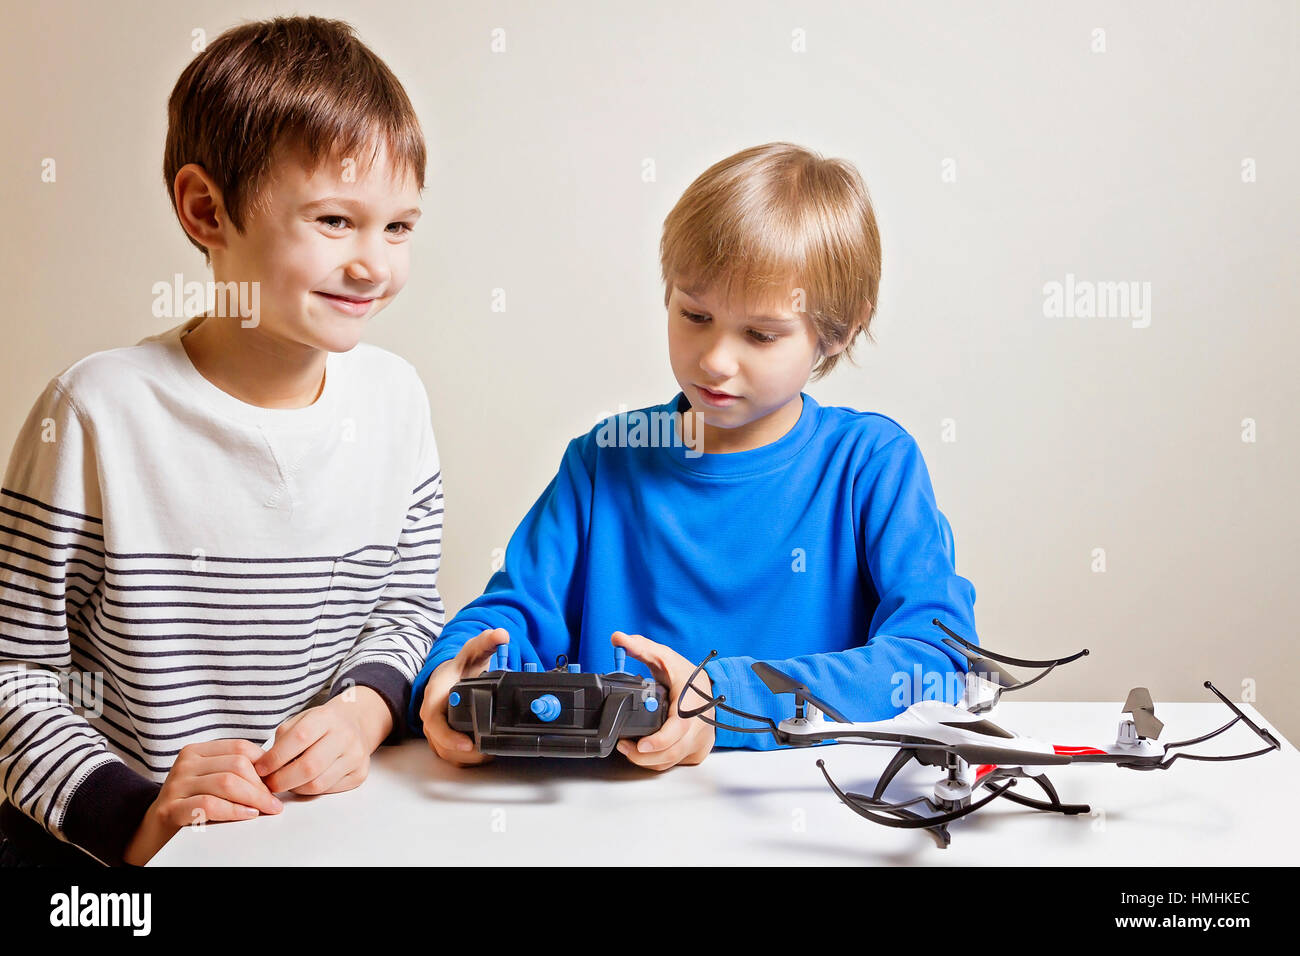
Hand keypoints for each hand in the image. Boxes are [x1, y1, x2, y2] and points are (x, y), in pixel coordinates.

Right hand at [124, 738, 281, 865]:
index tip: (276, 782)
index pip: (240, 748)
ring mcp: (176, 785)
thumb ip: (234, 772)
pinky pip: (210, 805)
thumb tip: (274, 774)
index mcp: (197, 751)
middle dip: (261, 785)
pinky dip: (234, 810)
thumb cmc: (190, 805)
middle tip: (274, 802)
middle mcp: (185, 764)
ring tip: (266, 809)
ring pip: (227, 782)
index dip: (264, 765)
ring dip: (254, 798)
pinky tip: (248, 815)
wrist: (152, 832)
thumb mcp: (210, 781)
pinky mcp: (170, 809)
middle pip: (237, 765)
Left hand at [253, 685, 391, 794]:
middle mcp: (345, 736)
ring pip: (318, 784)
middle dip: (282, 780)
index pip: (299, 738)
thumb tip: (264, 768)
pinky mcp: (359, 774)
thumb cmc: (321, 725)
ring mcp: (355, 756)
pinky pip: (328, 790)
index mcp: (326, 718)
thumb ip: (283, 741)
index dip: (275, 757)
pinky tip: (304, 782)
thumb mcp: (300, 721)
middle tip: (269, 784)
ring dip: (295, 788)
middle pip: (309, 766)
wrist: (354, 725)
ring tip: (286, 783)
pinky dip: (310, 791)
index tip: (260, 769)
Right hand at [419, 627, 509, 766]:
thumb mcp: (473, 652)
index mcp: (435, 695)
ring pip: (444, 752)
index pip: (435, 721)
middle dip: (463, 753)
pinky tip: (482, 754)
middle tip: (486, 753)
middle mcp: (431, 714)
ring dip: (465, 758)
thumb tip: (501, 634)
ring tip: (488, 754)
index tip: (467, 744)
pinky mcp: (440, 737)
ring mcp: (434, 727)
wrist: (449, 676)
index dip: (448, 736)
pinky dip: (464, 758)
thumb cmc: (459, 667)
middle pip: (440, 742)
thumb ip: (486, 642)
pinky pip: (448, 754)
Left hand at [611, 631, 714, 770]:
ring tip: (628, 749)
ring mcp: (699, 740)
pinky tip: (644, 753)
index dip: (659, 740)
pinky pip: (675, 762)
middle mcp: (698, 725)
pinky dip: (657, 761)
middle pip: (671, 751)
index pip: (678, 728)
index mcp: (692, 702)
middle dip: (643, 755)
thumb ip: (641, 647)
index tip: (640, 745)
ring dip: (647, 760)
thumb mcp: (665, 657)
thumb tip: (618, 638)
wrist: (711, 692)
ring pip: (671, 760)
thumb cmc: (689, 676)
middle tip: (624, 746)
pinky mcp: (696, 750)